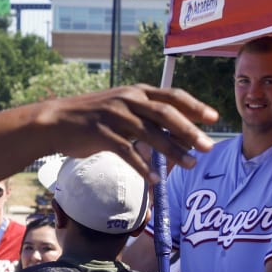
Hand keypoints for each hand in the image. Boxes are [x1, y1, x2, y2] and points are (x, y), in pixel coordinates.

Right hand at [42, 86, 217, 174]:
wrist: (57, 120)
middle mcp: (129, 99)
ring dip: (172, 151)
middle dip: (190, 130)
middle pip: (166, 113)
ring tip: (190, 165)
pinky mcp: (101, 133)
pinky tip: (156, 178)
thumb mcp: (124, 108)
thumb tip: (181, 133)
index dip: (195, 106)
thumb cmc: (95, 117)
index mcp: (138, 92)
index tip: (215, 118)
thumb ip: (149, 116)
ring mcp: (115, 115)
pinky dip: (143, 166)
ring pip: (150, 133)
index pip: (172, 96)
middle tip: (208, 146)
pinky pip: (127, 151)